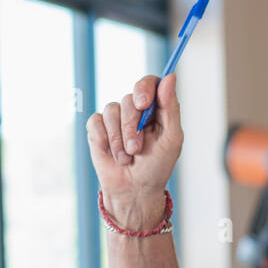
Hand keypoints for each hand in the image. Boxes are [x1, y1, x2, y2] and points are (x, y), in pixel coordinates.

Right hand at [86, 72, 182, 228]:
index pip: (150, 83)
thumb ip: (171, 108)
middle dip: (132, 126)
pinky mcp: (98, 128)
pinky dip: (104, 140)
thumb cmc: (157, 167)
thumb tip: (170, 77)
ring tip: (127, 157)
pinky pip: (96, 122)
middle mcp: (135, 109)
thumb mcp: (171, 139)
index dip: (145, 88)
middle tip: (136, 149)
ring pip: (112, 110)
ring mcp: (115, 117)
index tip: (143, 103)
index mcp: (156, 109)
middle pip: (129, 98)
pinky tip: (112, 155)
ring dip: (119, 139)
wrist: (134, 190)